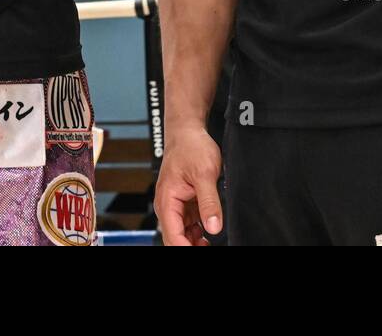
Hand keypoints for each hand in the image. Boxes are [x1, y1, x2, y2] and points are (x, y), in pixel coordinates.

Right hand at [154, 125, 223, 246]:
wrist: (188, 131)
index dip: (188, 249)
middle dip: (191, 246)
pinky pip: (189, 223)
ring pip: (183, 233)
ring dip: (195, 241)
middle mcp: (167, 206)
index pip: (173, 237)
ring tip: (213, 241)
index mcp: (167, 201)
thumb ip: (209, 202)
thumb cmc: (191, 146)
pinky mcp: (184, 202)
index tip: (205, 249)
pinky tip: (211, 229)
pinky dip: (199, 231)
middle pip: (176, 239)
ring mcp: (175, 205)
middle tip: (211, 246)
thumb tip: (214, 227)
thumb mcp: (205, 174)